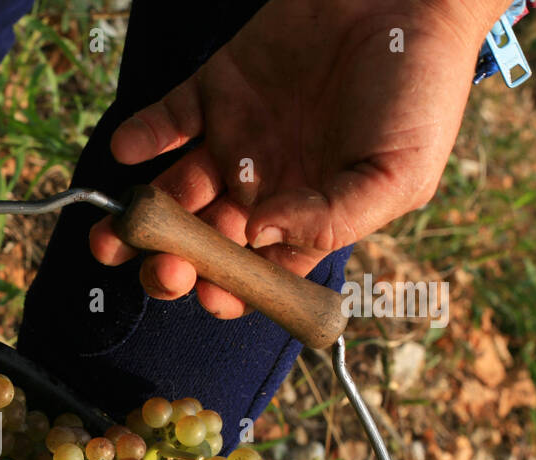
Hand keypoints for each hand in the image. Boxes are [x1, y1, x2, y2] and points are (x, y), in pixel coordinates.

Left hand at [90, 0, 502, 316]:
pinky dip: (140, 136)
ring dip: (138, 218)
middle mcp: (262, 187)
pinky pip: (166, 122)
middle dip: (174, 262)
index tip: (210, 295)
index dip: (227, 289)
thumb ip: (334, 218)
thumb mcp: (399, 172)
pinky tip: (128, 151)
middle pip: (202, 242)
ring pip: (172, 193)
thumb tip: (260, 238)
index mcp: (306, 217)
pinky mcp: (215, 90)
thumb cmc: (421, 88)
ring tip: (114, 232)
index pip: (254, 271)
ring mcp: (234, 139)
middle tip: (161, 267)